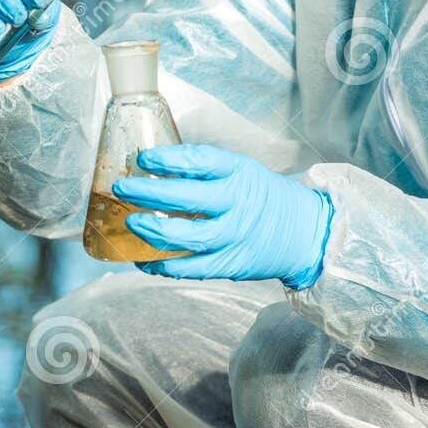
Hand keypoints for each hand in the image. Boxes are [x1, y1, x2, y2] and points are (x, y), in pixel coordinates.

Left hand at [113, 144, 333, 287]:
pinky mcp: (230, 264)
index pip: (202, 161)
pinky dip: (165, 265)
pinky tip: (144, 260)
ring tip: (132, 222)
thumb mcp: (242, 172)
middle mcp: (237, 205)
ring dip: (155, 231)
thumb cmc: (264, 197)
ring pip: (189, 237)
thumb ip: (204, 171)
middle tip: (123, 189)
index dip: (170, 159)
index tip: (144, 159)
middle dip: (150, 193)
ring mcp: (234, 237)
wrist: (305, 233)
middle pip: (189, 199)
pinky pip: (192, 268)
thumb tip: (153, 168)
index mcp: (240, 174)